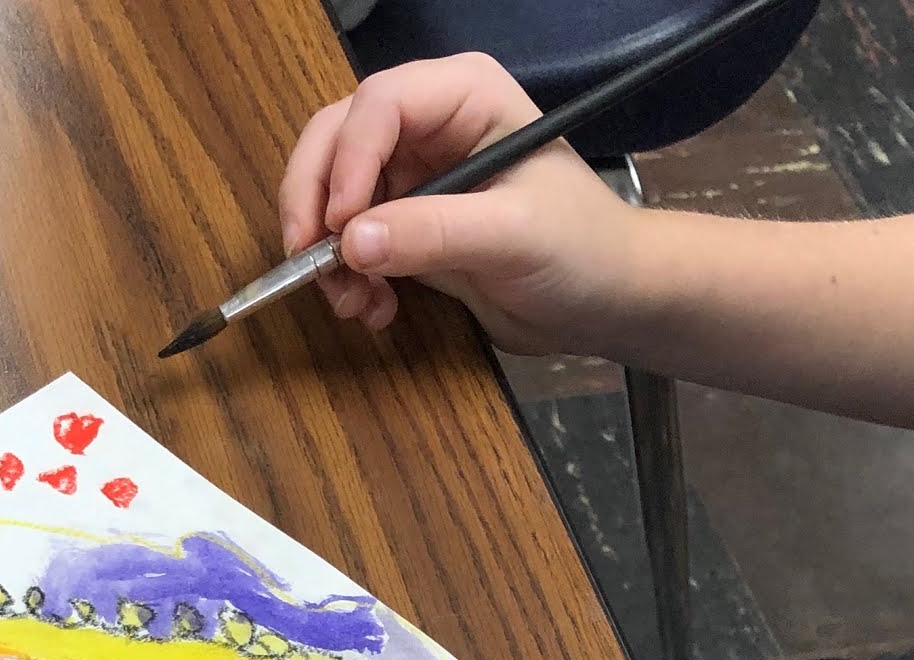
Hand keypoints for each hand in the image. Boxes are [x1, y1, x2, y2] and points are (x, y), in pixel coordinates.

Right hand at [277, 54, 635, 354]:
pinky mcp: (407, 226)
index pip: (378, 105)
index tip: (337, 227)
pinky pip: (351, 242)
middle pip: (336, 141)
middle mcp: (429, 125)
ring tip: (352, 302)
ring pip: (332, 194)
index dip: (347, 163)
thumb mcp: (513, 235)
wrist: (604, 302)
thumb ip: (434, 232)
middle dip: (315, 202)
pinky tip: (374, 309)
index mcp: (463, 96)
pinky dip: (348, 277)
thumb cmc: (581, 250)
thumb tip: (351, 242)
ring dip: (327, 250)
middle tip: (309, 261)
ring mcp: (413, 176)